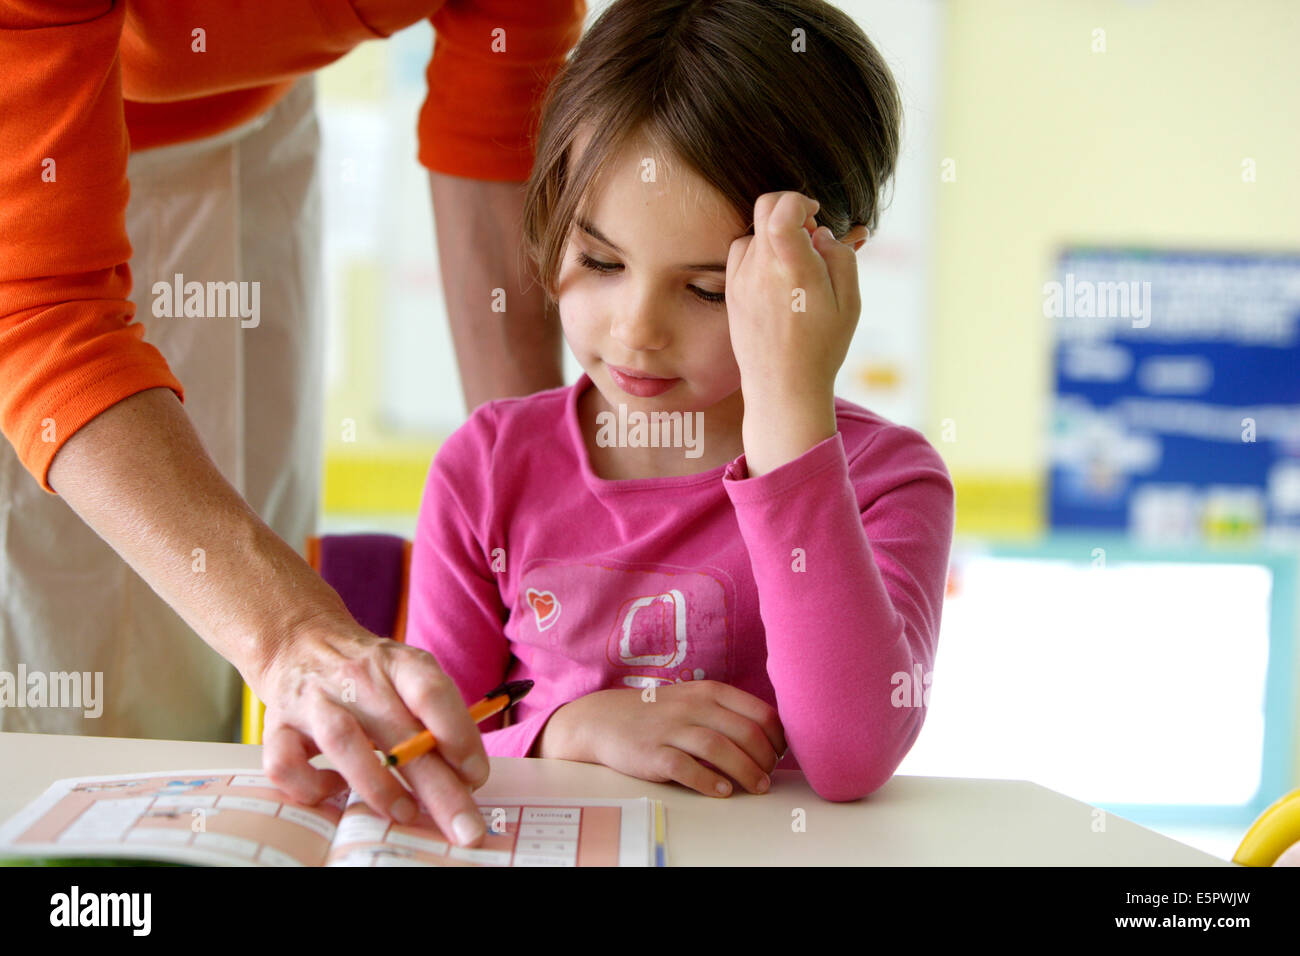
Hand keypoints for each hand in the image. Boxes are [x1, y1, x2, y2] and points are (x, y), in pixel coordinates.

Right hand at [253, 612, 490, 846]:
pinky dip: (310, 786)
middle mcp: (356, 679)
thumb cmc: (367, 672)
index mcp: (397, 663)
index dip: (458, 734)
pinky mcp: (277, 726)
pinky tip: (335, 792)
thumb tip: (467, 775)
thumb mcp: (407, 673)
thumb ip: (435, 714)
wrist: (299, 641)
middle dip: (438, 786)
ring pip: (343, 741)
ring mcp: (314, 700)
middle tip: (464, 827)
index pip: (431, 691)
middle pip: (400, 731)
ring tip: (406, 814)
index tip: (476, 775)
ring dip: (378, 784)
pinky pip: (285, 764)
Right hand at [560, 681, 786, 796]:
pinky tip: (723, 792)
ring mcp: (672, 729)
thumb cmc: (660, 713)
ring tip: (757, 788)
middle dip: (765, 759)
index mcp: (710, 692)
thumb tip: (769, 739)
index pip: (760, 713)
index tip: (779, 755)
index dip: (777, 738)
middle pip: (745, 733)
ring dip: (746, 772)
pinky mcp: (654, 753)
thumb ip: (728, 713)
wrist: (605, 719)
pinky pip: (687, 769)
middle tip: (768, 777)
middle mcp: (694, 706)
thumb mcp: (695, 700)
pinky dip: (710, 782)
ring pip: (720, 750)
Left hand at [725, 191, 861, 474]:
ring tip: (795, 264)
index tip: (813, 213)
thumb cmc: (822, 347)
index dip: (798, 200)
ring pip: (752, 233)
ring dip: (773, 236)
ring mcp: (740, 280)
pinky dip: (758, 255)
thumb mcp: (849, 302)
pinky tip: (776, 277)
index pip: (780, 209)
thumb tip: (821, 234)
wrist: (782, 388)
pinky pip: (740, 255)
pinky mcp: (731, 292)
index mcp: (792, 268)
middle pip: (764, 211)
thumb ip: (841, 257)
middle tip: (809, 234)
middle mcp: (760, 269)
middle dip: (789, 211)